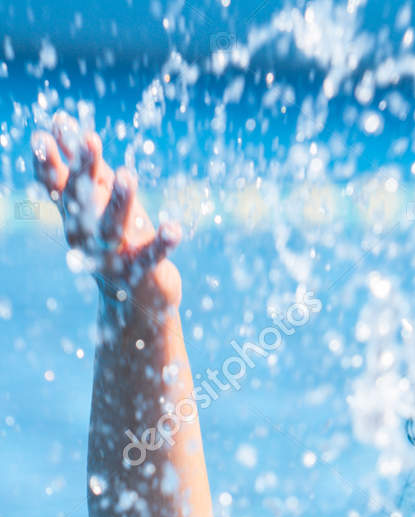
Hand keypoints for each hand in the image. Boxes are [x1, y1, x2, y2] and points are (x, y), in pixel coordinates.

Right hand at [31, 113, 181, 318]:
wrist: (133, 302)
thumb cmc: (114, 239)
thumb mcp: (96, 200)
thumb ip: (82, 165)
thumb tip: (59, 120)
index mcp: (73, 217)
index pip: (56, 187)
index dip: (47, 164)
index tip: (42, 137)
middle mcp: (86, 238)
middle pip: (82, 202)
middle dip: (84, 170)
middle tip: (90, 138)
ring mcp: (111, 257)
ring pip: (112, 228)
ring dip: (119, 202)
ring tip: (126, 174)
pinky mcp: (140, 272)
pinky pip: (151, 257)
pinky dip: (162, 243)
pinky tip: (174, 228)